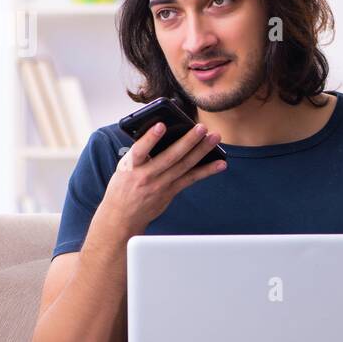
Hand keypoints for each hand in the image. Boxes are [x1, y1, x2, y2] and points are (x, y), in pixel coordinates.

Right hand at [100, 121, 226, 237]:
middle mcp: (147, 176)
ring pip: (184, 166)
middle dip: (188, 141)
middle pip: (170, 156)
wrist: (122, 216)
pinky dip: (207, 171)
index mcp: (131, 166)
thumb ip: (140, 153)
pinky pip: (191, 179)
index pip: (139, 150)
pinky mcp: (171, 192)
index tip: (161, 126)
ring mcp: (161, 185)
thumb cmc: (123, 186)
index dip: (150, 138)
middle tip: (201, 128)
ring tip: (214, 138)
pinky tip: (220, 163)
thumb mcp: (124, 167)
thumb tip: (160, 132)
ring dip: (202, 150)